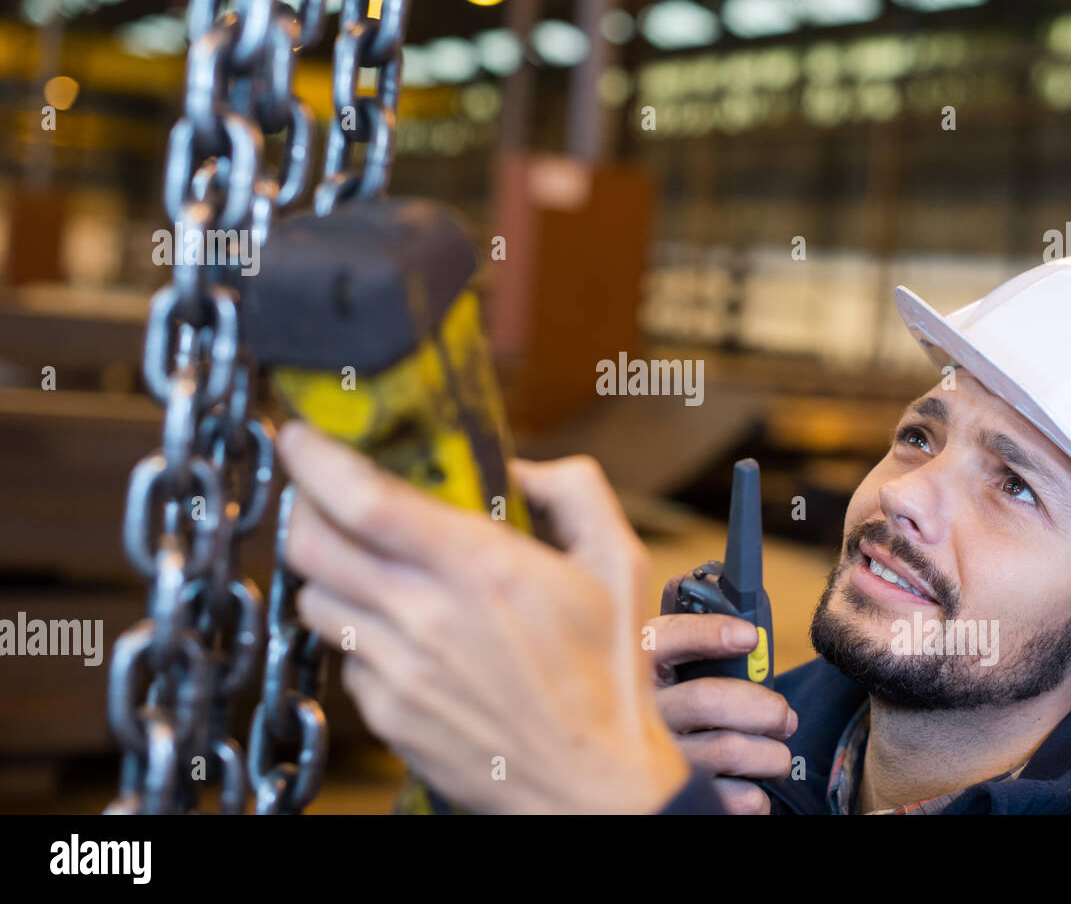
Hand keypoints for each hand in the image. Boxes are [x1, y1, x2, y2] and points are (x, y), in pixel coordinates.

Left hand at [276, 421, 688, 813]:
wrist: (594, 788)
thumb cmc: (610, 678)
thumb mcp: (618, 566)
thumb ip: (576, 493)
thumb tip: (524, 468)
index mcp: (483, 568)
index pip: (365, 501)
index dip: (315, 460)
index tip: (298, 436)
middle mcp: (427, 617)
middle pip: (312, 546)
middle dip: (305, 509)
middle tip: (321, 497)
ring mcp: (399, 671)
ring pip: (315, 601)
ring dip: (328, 574)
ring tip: (364, 568)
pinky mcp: (387, 716)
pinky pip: (343, 657)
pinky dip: (357, 634)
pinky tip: (400, 634)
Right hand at [645, 575, 796, 813]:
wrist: (636, 786)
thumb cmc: (671, 720)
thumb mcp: (667, 683)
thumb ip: (697, 663)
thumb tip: (754, 648)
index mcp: (636, 673)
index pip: (661, 641)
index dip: (706, 634)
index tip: (750, 638)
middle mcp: (637, 715)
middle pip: (707, 699)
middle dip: (764, 708)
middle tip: (785, 717)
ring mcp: (655, 759)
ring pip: (729, 749)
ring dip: (771, 756)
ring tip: (776, 758)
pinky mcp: (674, 800)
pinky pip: (732, 798)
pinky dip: (756, 796)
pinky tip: (753, 789)